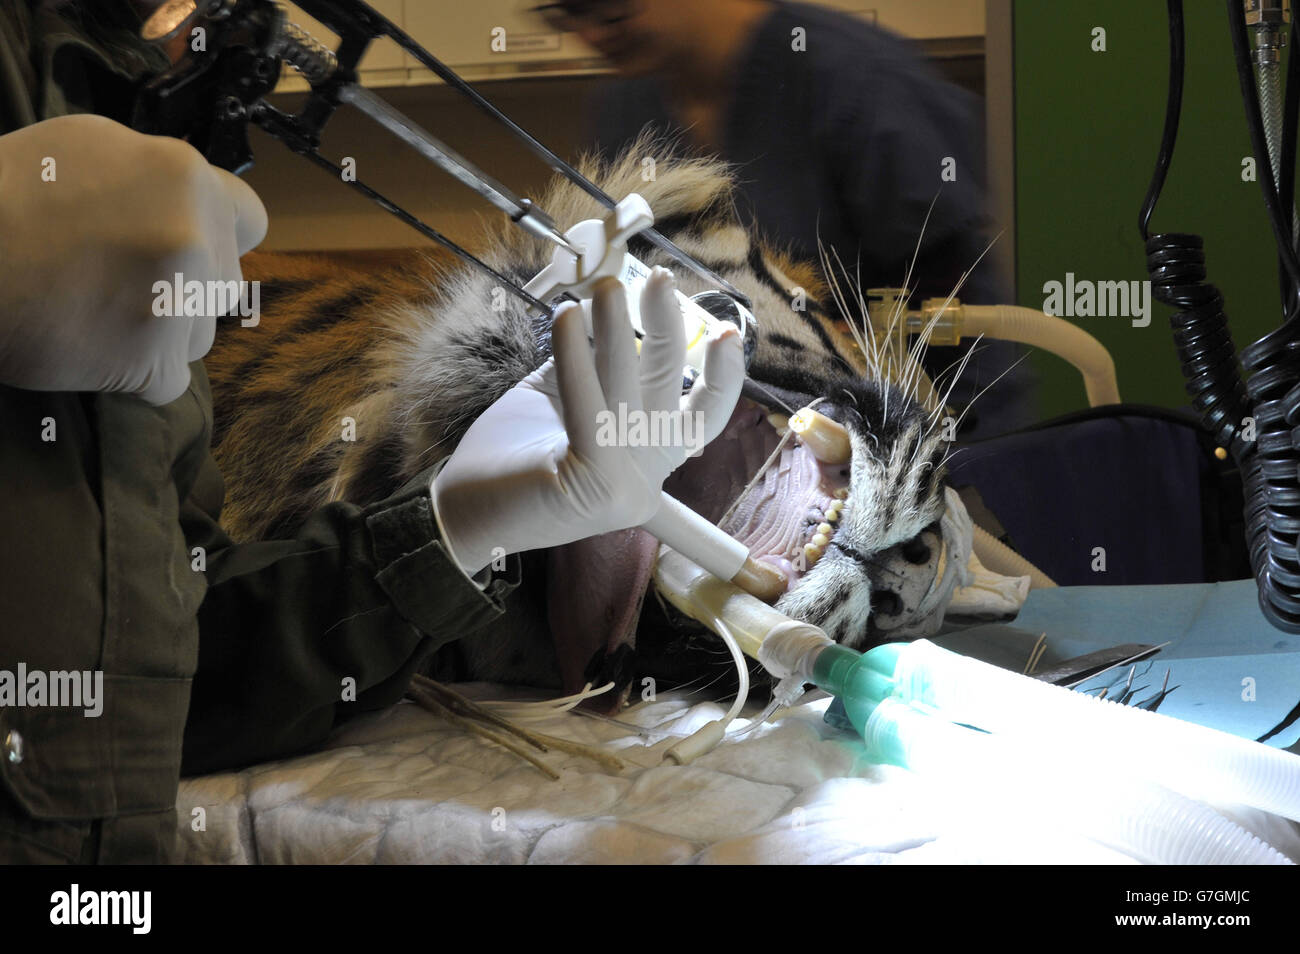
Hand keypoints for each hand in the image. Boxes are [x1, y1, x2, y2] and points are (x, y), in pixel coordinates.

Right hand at [0, 114, 266, 404]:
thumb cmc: (2, 198)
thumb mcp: (85, 150)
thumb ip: (156, 180)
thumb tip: (197, 206)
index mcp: (182, 171)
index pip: (250, 218)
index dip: (220, 239)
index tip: (186, 251)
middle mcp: (192, 228)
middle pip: (224, 283)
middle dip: (182, 291)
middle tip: (113, 284)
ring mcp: (177, 295)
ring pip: (199, 335)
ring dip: (157, 336)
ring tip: (88, 312)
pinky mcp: (153, 356)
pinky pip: (167, 384)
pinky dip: (131, 380)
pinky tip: (86, 350)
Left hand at [432, 268, 744, 574]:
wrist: (461, 512)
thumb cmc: (507, 459)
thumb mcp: (556, 400)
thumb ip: (585, 365)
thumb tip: (596, 309)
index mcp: (647, 463)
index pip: (702, 419)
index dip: (723, 377)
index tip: (727, 331)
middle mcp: (647, 479)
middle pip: (673, 393)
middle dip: (669, 330)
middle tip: (659, 278)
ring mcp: (627, 487)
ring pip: (630, 392)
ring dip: (618, 330)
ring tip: (605, 286)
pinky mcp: (597, 484)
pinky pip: (592, 405)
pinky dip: (577, 356)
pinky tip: (565, 318)